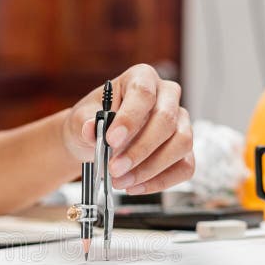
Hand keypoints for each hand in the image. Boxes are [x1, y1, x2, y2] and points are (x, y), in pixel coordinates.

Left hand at [63, 64, 194, 194]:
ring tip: (121, 181)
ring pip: (181, 144)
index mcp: (141, 78)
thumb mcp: (80, 120)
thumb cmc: (92, 122)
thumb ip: (84, 123)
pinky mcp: (183, 149)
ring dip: (150, 168)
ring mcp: (180, 122)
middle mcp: (166, 96)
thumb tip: (90, 129)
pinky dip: (160, 181)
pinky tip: (136, 187)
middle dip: (139, 150)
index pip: (143, 93)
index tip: (111, 139)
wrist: (95, 141)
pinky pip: (184, 166)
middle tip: (114, 169)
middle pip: (166, 120)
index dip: (130, 118)